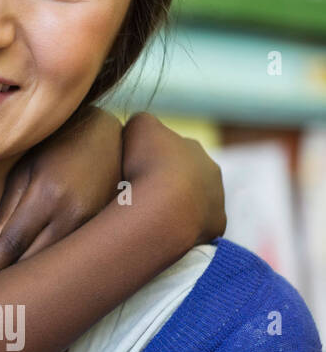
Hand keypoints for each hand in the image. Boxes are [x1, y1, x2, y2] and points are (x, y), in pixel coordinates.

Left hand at [0, 107, 122, 283]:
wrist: (107, 134)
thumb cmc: (56, 148)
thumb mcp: (23, 171)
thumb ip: (4, 213)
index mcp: (46, 196)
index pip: (12, 244)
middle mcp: (72, 214)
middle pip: (34, 262)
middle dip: (8, 282)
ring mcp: (94, 225)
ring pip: (56, 266)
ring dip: (32, 283)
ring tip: (7, 300)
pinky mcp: (106, 230)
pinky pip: (75, 258)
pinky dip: (55, 271)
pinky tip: (39, 284)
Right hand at [120, 112, 225, 246]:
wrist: (164, 206)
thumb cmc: (148, 162)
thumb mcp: (138, 125)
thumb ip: (143, 121)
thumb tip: (142, 130)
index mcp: (193, 148)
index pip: (171, 149)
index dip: (151, 158)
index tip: (133, 168)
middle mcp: (212, 173)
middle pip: (188, 176)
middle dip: (168, 183)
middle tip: (141, 193)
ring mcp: (217, 202)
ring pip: (195, 203)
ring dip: (176, 207)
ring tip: (149, 214)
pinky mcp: (215, 228)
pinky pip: (196, 227)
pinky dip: (181, 227)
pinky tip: (161, 229)